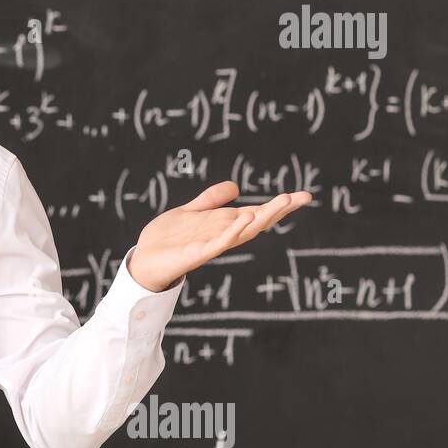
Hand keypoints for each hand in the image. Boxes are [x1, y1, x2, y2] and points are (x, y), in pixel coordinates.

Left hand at [127, 181, 311, 291]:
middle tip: (301, 197)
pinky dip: (232, 231)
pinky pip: (219, 243)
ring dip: (262, 218)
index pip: (256, 213)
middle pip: (256, 221)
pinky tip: (245, 218)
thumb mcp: (191, 211)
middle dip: (279, 210)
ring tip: (282, 202)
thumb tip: (235, 187)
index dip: (278, 205)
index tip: (303, 196)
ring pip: (243, 232)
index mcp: (223, 225)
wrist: (143, 260)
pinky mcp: (197, 253)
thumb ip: (211, 200)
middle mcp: (222, 235)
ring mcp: (212, 245)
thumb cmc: (167, 240)